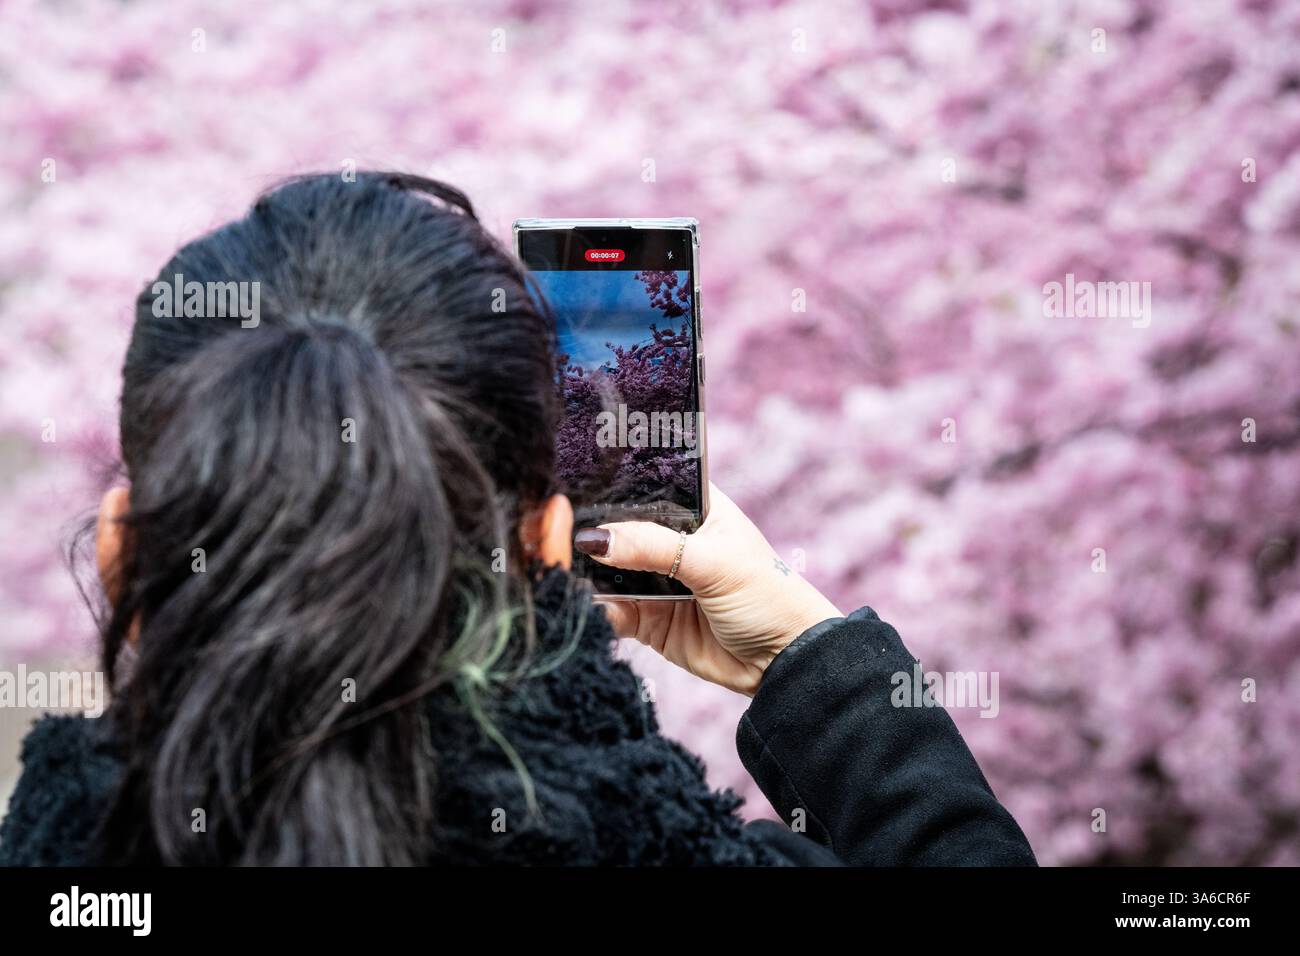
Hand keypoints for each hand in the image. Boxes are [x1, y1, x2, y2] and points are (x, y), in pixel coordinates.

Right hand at [575, 484, 842, 695]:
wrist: (784, 663)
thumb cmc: (767, 595)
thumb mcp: (713, 562)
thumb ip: (652, 547)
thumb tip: (594, 539)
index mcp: (692, 507)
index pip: (643, 484)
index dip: (607, 482)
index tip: (564, 477)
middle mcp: (668, 538)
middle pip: (615, 527)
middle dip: (585, 530)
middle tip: (545, 525)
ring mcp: (654, 579)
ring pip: (604, 569)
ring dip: (582, 570)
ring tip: (550, 563)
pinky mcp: (645, 618)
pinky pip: (607, 609)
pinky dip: (591, 608)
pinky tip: (572, 601)